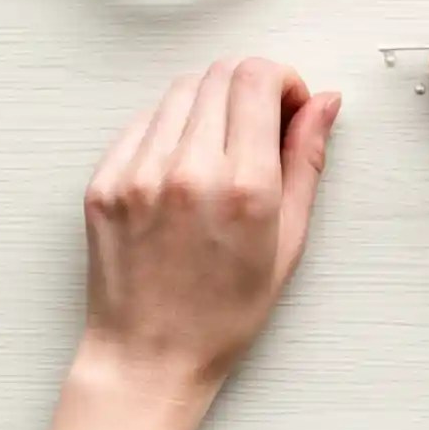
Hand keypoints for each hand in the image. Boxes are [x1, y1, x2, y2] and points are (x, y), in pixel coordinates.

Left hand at [81, 58, 341, 389]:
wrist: (149, 356)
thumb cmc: (224, 312)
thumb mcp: (288, 241)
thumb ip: (306, 161)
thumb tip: (323, 104)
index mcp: (243, 186)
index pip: (257, 78)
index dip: (283, 80)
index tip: (290, 106)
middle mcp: (187, 170)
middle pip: (221, 73)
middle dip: (251, 86)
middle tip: (262, 124)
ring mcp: (138, 173)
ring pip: (181, 90)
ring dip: (211, 103)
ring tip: (223, 148)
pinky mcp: (104, 181)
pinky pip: (143, 122)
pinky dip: (172, 128)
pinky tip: (185, 165)